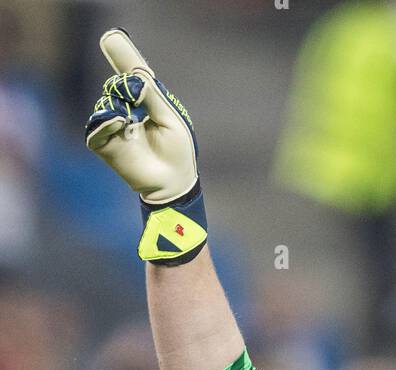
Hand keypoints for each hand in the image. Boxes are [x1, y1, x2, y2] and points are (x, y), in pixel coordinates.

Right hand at [85, 28, 205, 263]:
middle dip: (125, 86)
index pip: (131, 76)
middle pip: (117, 85)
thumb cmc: (177, 153)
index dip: (122, 57)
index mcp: (145, 103)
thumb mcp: (169, 118)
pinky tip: (121, 122)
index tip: (111, 38)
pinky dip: (107, 120)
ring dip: (118, 103)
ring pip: (106, 102)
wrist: (173, 184)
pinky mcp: (105, 144)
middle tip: (137, 102)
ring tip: (131, 119)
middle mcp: (127, 111)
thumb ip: (152, 95)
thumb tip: (134, 76)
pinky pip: (97, 126)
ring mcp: (114, 127)